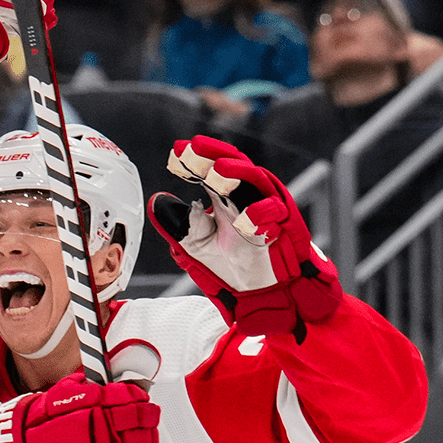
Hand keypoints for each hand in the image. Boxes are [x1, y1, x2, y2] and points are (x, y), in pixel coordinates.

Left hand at [148, 135, 342, 339]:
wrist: (261, 293)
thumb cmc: (231, 265)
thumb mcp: (195, 245)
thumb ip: (178, 224)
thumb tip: (157, 201)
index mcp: (223, 197)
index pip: (208, 170)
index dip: (193, 160)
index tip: (174, 154)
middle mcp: (245, 196)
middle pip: (233, 164)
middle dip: (213, 154)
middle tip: (193, 148)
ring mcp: (267, 208)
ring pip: (256, 179)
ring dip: (237, 173)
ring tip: (217, 171)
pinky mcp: (286, 226)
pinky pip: (276, 213)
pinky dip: (260, 214)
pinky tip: (244, 221)